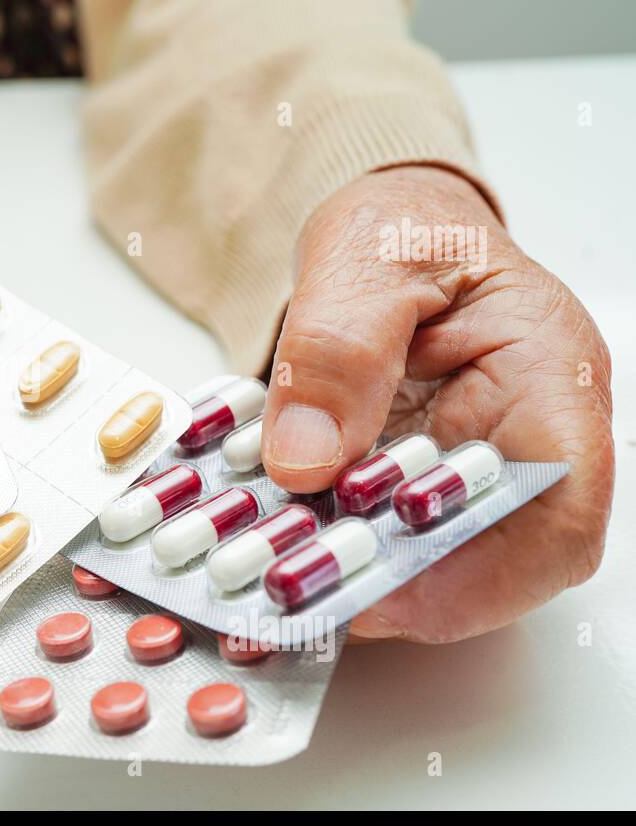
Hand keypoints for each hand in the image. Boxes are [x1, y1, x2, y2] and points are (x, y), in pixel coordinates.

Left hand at [261, 165, 613, 641]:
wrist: (384, 234)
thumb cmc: (403, 229)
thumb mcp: (363, 263)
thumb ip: (338, 354)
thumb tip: (306, 464)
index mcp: (548, 374)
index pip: (560, 505)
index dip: (484, 575)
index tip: (382, 596)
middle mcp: (525, 438)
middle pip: (491, 555)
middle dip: (393, 586)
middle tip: (294, 590)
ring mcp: (470, 469)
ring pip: (430, 558)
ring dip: (349, 575)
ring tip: (267, 573)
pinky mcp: (417, 485)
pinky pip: (379, 535)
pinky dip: (323, 546)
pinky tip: (265, 542)